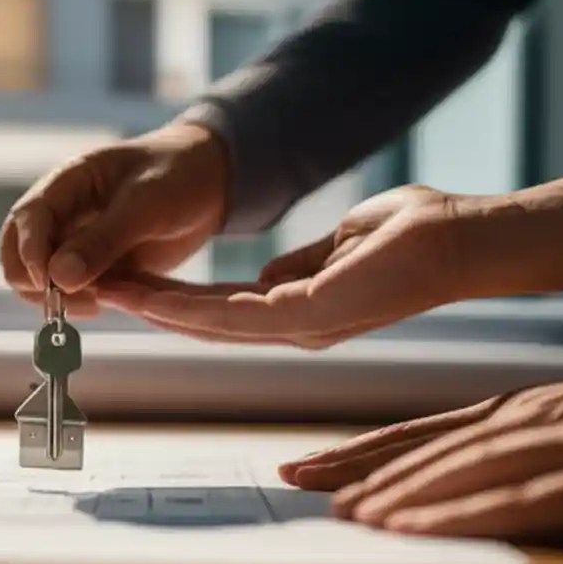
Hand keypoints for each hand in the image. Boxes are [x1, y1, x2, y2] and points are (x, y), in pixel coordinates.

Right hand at [0, 123, 229, 315]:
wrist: (210, 183)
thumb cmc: (177, 176)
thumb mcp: (146, 203)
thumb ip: (103, 239)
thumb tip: (57, 278)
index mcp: (66, 184)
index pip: (26, 219)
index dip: (29, 252)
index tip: (47, 283)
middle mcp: (62, 215)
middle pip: (19, 255)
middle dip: (36, 283)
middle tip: (76, 298)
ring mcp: (75, 244)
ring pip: (41, 282)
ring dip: (60, 299)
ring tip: (100, 301)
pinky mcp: (94, 269)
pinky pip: (73, 295)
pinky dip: (83, 305)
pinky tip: (111, 301)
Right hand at [96, 185, 464, 348]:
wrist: (461, 239)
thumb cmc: (413, 235)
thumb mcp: (339, 246)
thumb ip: (298, 264)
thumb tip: (264, 275)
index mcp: (301, 310)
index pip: (225, 312)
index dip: (178, 303)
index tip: (134, 284)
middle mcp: (296, 328)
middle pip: (208, 324)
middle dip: (153, 308)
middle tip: (101, 292)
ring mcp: (300, 326)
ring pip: (210, 324)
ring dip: (156, 309)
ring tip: (108, 290)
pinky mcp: (308, 315)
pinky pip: (233, 315)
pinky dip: (186, 308)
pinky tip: (149, 296)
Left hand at [285, 361, 562, 541]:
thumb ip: (532, 453)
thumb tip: (474, 482)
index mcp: (534, 410)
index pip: (430, 431)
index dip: (365, 449)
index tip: (311, 463)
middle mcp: (544, 418)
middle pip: (433, 445)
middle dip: (361, 465)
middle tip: (298, 481)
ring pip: (467, 467)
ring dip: (400, 490)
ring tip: (343, 511)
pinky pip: (526, 500)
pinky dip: (465, 513)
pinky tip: (417, 528)